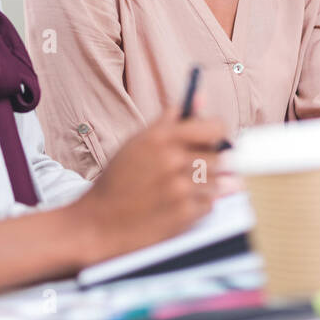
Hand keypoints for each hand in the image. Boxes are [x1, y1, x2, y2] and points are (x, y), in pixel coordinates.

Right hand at [72, 110, 224, 261]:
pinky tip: (179, 203)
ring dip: (207, 186)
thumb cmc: (118, 178)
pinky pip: (210, 204)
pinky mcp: (184, 215)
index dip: (217, 134)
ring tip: (183, 187)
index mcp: (162, 137)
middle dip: (211, 163)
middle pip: (221, 157)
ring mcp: (180, 189)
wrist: (98, 222)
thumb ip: (171, 119)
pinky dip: (200, 205)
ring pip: (219, 182)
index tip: (213, 140)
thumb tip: (200, 97)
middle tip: (194, 168)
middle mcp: (173, 160)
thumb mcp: (138, 142)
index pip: (216, 128)